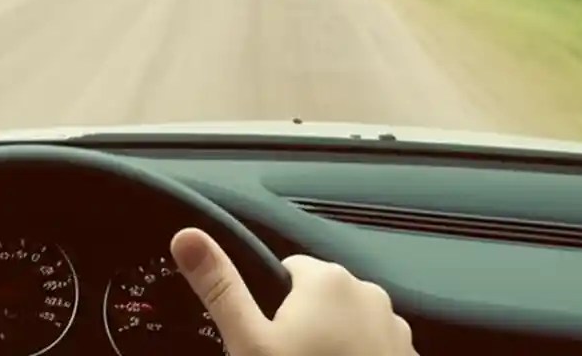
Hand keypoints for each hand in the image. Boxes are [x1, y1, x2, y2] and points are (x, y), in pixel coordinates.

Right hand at [170, 228, 415, 355]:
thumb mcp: (249, 342)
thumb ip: (220, 287)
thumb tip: (186, 236)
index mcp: (327, 279)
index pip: (288, 270)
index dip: (271, 307)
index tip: (269, 341)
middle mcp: (368, 293)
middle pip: (320, 298)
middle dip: (304, 325)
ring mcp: (395, 328)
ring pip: (348, 324)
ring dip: (333, 344)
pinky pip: (375, 349)